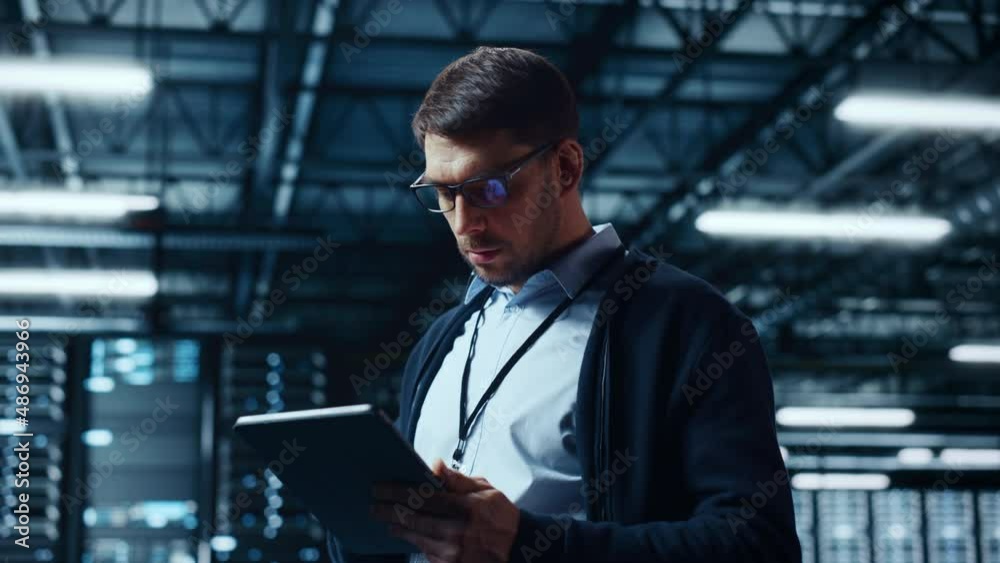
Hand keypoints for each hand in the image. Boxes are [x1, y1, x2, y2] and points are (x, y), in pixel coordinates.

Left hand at [370, 458, 519, 562]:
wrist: (518, 549)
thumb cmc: (501, 516)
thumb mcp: (486, 490)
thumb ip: (457, 480)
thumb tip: (434, 465)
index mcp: (464, 508)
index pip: (421, 497)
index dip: (396, 492)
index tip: (379, 488)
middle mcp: (455, 531)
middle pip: (412, 519)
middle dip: (388, 511)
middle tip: (374, 505)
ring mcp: (452, 552)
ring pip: (415, 537)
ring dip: (397, 527)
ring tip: (386, 519)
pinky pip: (424, 552)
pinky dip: (413, 541)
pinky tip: (406, 534)